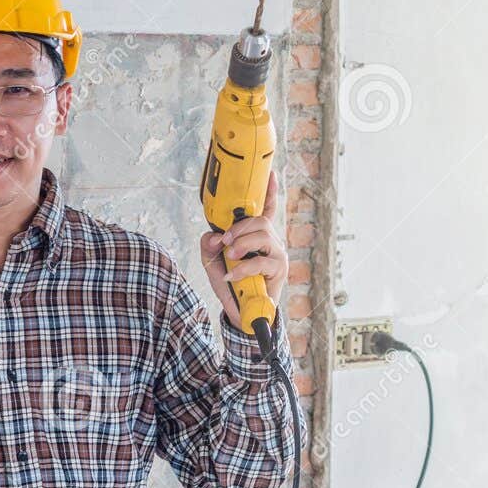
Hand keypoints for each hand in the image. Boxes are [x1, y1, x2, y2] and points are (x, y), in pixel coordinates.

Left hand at [200, 170, 288, 328]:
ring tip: (230, 257)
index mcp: (256, 235)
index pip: (267, 209)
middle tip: (225, 242)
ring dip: (241, 244)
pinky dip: (243, 268)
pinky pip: (261, 261)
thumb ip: (209, 245)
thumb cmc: (230, 284)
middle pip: (260, 220)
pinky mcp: (278, 270)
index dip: (269, 191)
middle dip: (240, 228)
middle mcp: (270, 241)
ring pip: (262, 235)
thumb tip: (215, 237)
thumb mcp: (212, 261)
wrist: (241, 313)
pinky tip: (232, 275)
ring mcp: (277, 254)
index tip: (270, 173)